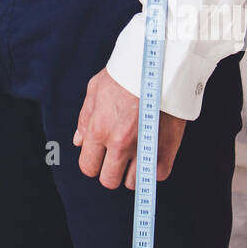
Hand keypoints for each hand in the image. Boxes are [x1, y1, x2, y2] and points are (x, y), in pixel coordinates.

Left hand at [72, 67, 186, 188]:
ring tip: (137, 155)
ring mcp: (143, 149)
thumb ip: (85, 119)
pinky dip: (154, 169)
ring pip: (133, 182)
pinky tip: (152, 153)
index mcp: (99, 130)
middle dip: (111, 171)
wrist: (159, 65)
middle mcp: (119, 144)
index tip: (100, 157)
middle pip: (109, 180)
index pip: (88, 167)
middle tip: (118, 158)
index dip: (93, 163)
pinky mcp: (167, 149)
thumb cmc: (126, 73)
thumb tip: (79, 141)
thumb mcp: (95, 89)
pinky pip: (157, 175)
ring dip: (133, 173)